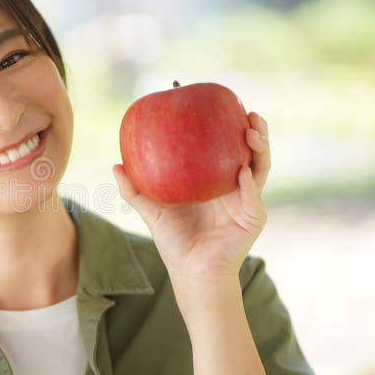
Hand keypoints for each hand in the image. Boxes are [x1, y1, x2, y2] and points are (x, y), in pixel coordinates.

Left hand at [112, 111, 271, 288]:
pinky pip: (252, 196)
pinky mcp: (252, 217)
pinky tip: (242, 171)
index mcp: (214, 180)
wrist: (191, 272)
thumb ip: (134, 190)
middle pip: (249, 151)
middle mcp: (235, 186)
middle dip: (253, 129)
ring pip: (259, 167)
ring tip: (250, 130)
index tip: (218, 102)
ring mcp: (246, 200)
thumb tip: (115, 164)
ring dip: (259, 147)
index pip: (224, 146)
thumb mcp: (152, 211)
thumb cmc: (174, 242)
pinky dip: (249, 183)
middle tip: (245, 111)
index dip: (226, 125)